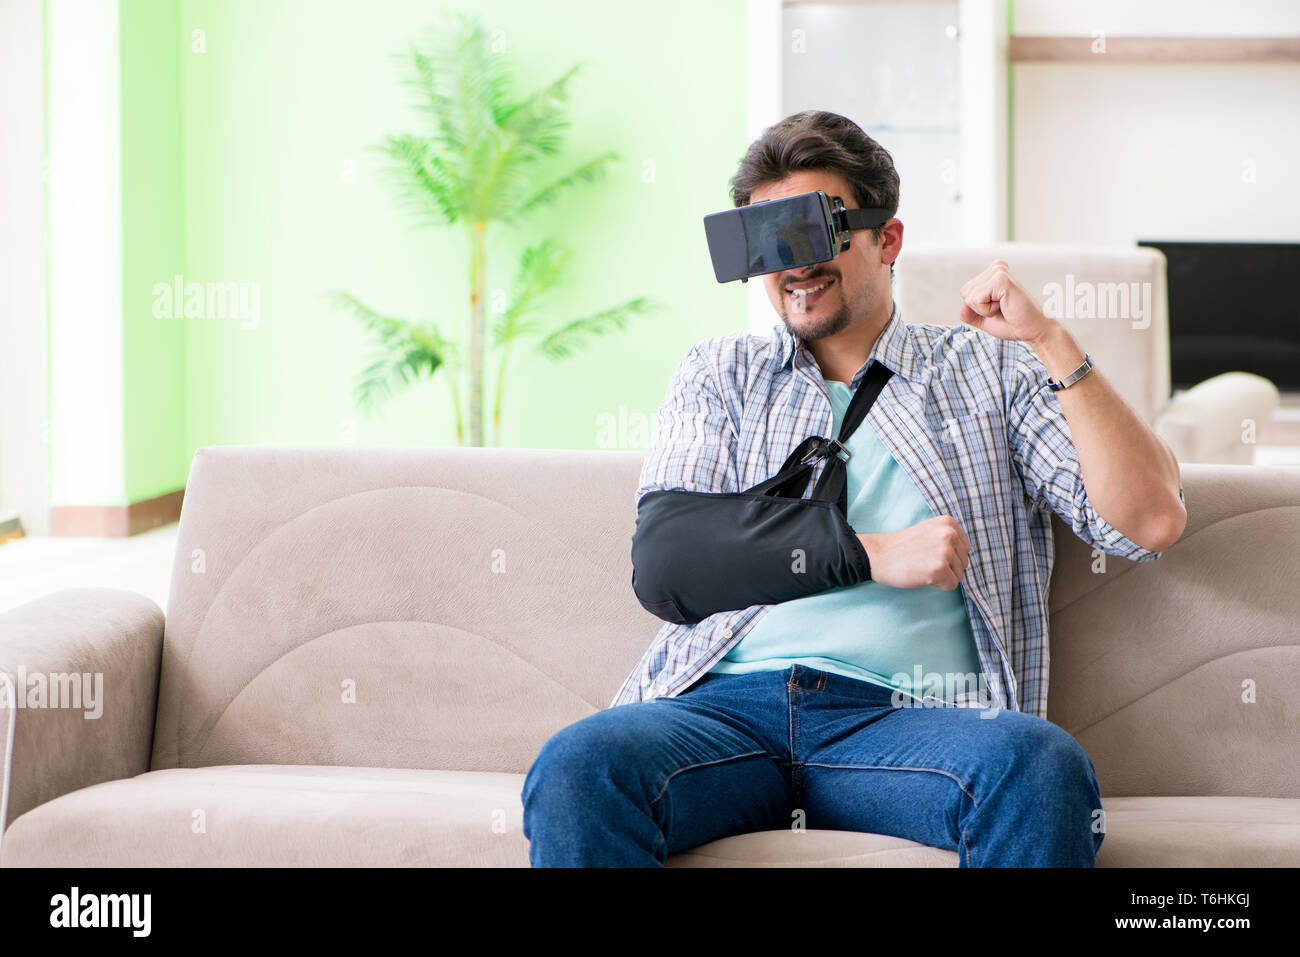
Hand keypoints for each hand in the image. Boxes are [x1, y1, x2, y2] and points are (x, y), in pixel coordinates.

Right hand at [856, 516, 970, 590]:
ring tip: (923, 567)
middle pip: (964, 562)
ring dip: (943, 576)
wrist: (879, 555)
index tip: (929, 553)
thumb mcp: (929, 530)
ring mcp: (945, 551)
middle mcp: (949, 534)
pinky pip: (951, 585)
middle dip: (947, 567)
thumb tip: (966, 556)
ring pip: (959, 575)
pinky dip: (938, 585)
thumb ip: (949, 537)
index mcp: (948, 523)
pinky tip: (923, 576)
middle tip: (924, 561)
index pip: (965, 548)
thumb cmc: (903, 547)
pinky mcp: (939, 569)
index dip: (949, 556)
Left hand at [958, 259, 1057, 346]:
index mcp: (992, 273)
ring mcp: (998, 271)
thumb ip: (968, 312)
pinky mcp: (1000, 279)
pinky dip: (987, 310)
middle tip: (1002, 309)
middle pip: (965, 293)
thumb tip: (963, 304)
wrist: (1033, 330)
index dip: (977, 309)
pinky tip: (1004, 306)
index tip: (998, 309)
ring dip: (984, 310)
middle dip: (979, 309)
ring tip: (1004, 307)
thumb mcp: (982, 318)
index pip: (965, 293)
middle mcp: (996, 268)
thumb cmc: (1011, 323)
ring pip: (969, 297)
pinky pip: (976, 300)